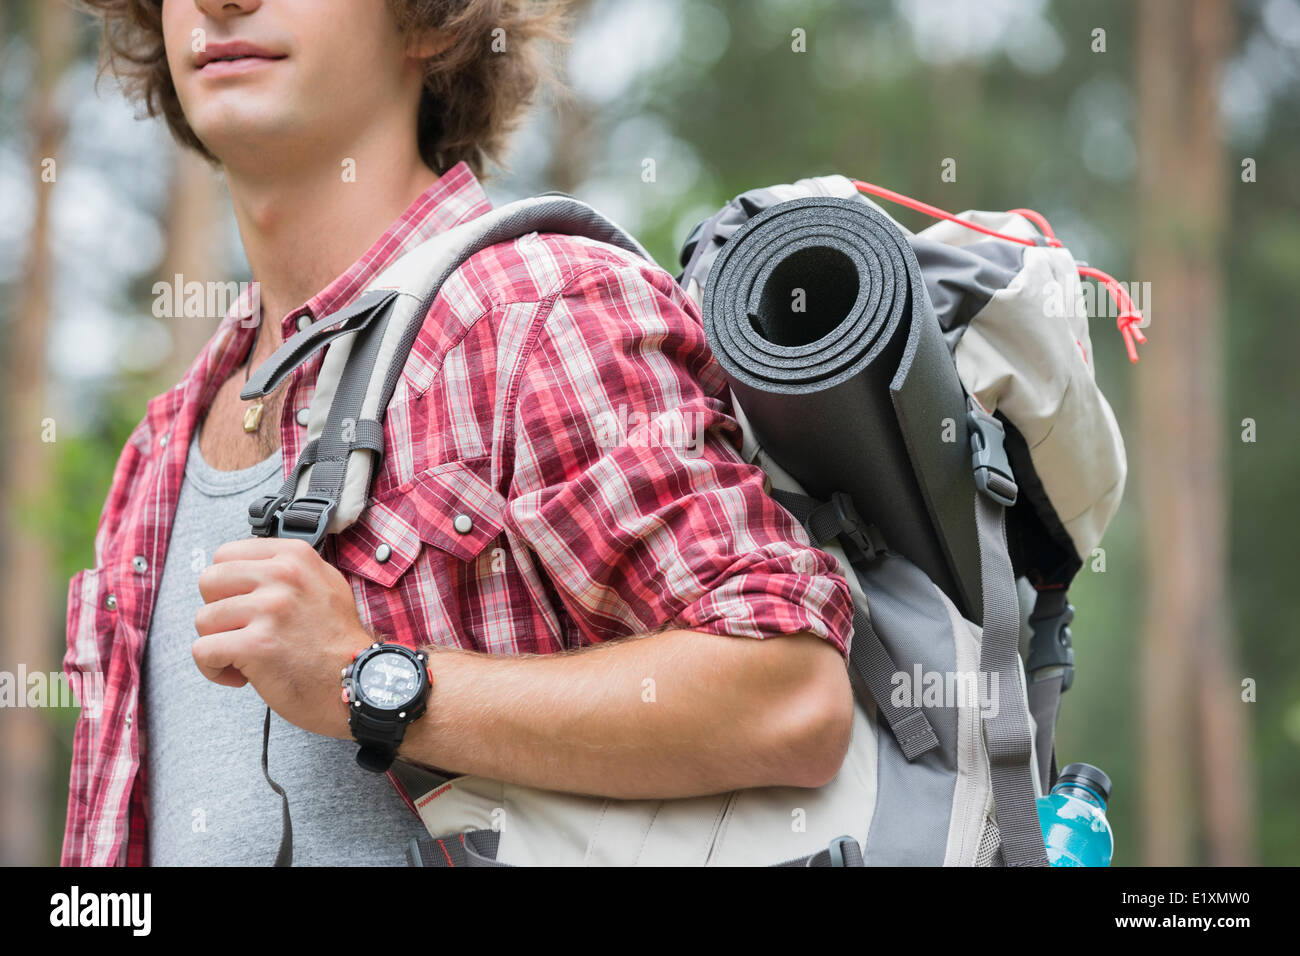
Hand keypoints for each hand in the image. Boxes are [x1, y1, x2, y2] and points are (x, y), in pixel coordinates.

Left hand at [193, 537, 365, 739]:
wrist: (359, 682)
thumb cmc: (338, 641)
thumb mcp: (325, 584)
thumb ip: (287, 570)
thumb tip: (246, 568)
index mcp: (295, 556)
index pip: (227, 554)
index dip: (228, 585)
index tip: (245, 605)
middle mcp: (283, 576)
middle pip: (209, 581)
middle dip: (217, 611)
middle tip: (242, 631)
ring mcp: (270, 609)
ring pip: (203, 619)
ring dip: (219, 643)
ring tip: (245, 657)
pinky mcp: (257, 645)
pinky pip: (203, 651)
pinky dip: (214, 669)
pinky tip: (241, 676)